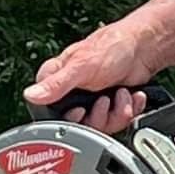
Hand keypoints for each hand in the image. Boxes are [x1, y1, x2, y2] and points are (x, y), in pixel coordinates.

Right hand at [23, 19, 158, 132]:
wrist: (143, 47)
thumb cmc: (111, 46)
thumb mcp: (80, 66)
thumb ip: (56, 84)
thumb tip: (31, 95)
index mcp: (57, 81)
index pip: (50, 114)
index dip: (69, 119)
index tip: (81, 111)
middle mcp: (73, 94)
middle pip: (80, 125)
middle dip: (99, 116)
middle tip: (104, 101)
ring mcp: (93, 102)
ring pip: (101, 126)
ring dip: (116, 112)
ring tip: (120, 94)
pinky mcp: (111, 107)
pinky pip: (118, 122)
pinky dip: (128, 110)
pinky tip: (130, 96)